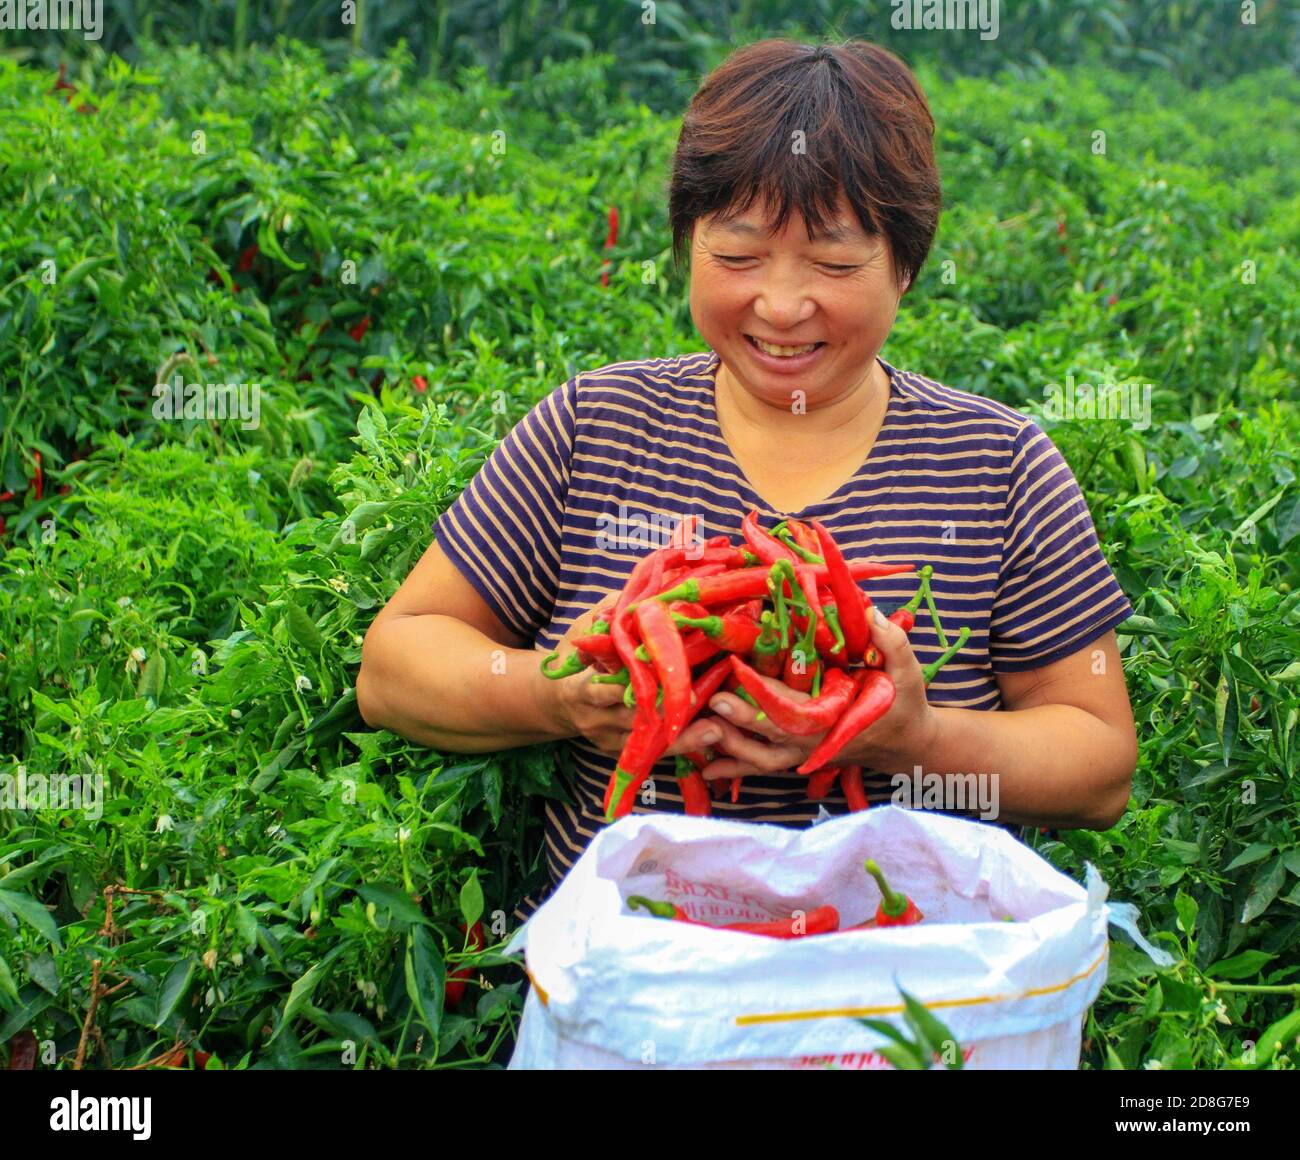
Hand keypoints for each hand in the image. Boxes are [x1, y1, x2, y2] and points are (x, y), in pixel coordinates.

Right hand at [538, 602, 725, 758]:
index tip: (670, 673)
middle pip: (635, 718)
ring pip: (648, 741)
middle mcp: (595, 718)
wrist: (551, 701)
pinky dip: (681, 745)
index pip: (611, 689)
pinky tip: (710, 736)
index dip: (641, 682)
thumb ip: (611, 609)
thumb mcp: (582, 629)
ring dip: (683, 732)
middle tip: (702, 700)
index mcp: (582, 688)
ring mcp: (608, 739)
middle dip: (668, 709)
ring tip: (718, 727)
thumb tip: (647, 589)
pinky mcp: (619, 751)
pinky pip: (652, 753)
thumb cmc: (575, 657)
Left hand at [698, 607, 940, 781]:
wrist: (908, 744)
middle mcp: (815, 740)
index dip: (766, 689)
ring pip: (761, 758)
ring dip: (730, 748)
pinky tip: (704, 768)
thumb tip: (870, 613)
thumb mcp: (907, 671)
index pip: (797, 704)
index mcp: (838, 717)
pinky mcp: (797, 758)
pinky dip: (734, 769)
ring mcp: (804, 753)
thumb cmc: (906, 704)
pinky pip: (762, 767)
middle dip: (739, 719)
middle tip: (712, 700)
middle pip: (770, 732)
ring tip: (697, 736)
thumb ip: (891, 642)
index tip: (738, 668)